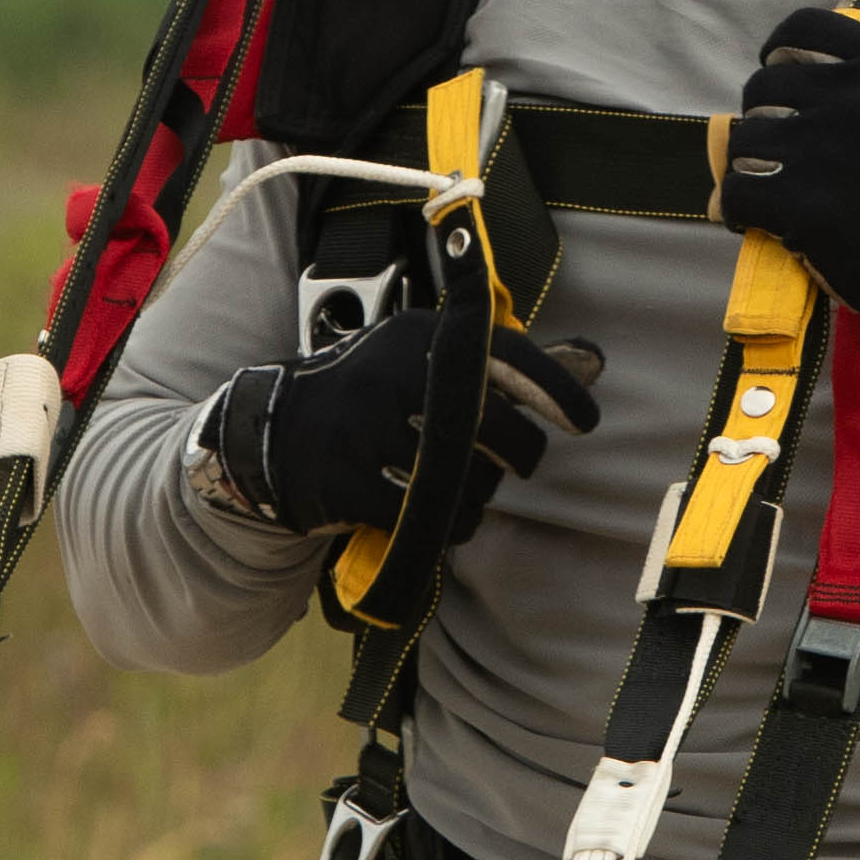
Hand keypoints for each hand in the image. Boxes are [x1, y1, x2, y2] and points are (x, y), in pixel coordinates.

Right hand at [198, 307, 606, 552]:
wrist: (271, 432)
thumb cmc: (366, 392)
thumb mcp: (416, 353)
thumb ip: (490, 359)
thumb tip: (587, 362)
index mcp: (418, 336)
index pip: (507, 356)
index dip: (556, 391)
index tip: (584, 421)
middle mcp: (395, 374)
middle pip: (498, 427)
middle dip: (521, 452)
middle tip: (519, 462)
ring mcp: (369, 431)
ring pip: (470, 479)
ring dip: (481, 492)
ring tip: (464, 485)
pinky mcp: (351, 484)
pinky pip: (434, 519)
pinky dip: (449, 524)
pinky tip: (438, 513)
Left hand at [723, 1, 859, 339]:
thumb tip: (800, 57)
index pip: (804, 27)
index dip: (778, 49)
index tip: (777, 68)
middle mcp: (853, 98)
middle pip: (763, 84)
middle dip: (764, 114)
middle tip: (778, 144)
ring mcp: (823, 150)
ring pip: (743, 139)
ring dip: (751, 162)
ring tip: (770, 182)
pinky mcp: (801, 204)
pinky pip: (736, 190)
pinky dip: (738, 206)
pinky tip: (754, 216)